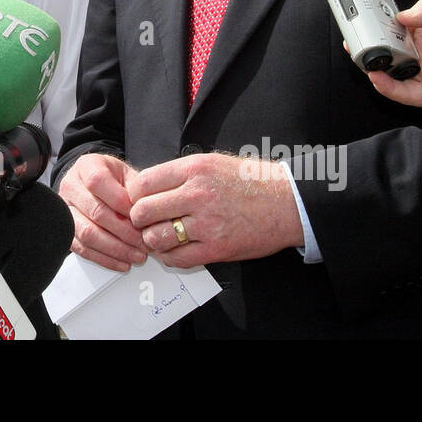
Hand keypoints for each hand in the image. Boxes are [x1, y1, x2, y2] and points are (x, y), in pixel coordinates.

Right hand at [58, 153, 148, 271]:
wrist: (95, 184)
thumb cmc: (114, 179)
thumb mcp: (127, 174)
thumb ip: (136, 189)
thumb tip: (147, 213)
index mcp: (87, 166)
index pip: (98, 182)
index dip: (120, 201)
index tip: (140, 215)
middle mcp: (71, 186)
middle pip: (95, 212)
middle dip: (124, 231)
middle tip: (144, 242)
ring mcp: (65, 210)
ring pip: (87, 233)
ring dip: (115, 249)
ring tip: (137, 255)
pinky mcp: (66, 231)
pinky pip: (82, 249)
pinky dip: (105, 259)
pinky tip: (122, 262)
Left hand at [125, 153, 303, 267]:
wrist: (287, 202)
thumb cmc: (249, 181)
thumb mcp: (212, 163)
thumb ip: (179, 174)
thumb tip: (145, 188)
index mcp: (194, 169)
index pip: (144, 183)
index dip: (134, 195)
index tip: (138, 201)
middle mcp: (197, 194)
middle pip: (143, 211)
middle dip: (138, 219)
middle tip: (144, 222)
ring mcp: (207, 223)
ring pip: (155, 237)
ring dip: (152, 239)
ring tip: (159, 236)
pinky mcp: (217, 248)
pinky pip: (177, 258)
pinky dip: (169, 257)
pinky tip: (174, 249)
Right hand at [367, 0, 421, 107]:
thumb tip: (402, 17)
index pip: (400, 25)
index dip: (383, 22)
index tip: (365, 17)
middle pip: (393, 48)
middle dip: (374, 43)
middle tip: (356, 37)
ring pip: (395, 71)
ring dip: (377, 65)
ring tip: (361, 56)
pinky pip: (407, 92)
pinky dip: (389, 88)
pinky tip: (377, 77)